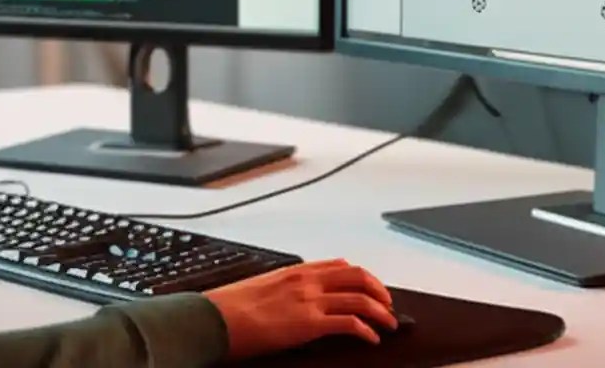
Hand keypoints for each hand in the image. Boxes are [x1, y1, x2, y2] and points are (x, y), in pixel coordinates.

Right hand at [205, 259, 396, 360]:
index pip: (339, 265)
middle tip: (388, 306)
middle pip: (358, 276)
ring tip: (388, 325)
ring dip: (382, 313)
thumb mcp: (262, 287)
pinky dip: (367, 331)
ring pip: (361, 299)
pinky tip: (370, 339)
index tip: (370, 288)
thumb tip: (296, 299)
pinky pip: (350, 324)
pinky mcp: (310, 323)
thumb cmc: (231, 306)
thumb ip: (285, 288)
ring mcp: (309, 301)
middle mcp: (306, 281)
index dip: (362, 276)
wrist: (215, 318)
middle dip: (380, 291)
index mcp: (295, 271)